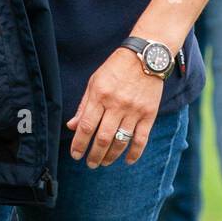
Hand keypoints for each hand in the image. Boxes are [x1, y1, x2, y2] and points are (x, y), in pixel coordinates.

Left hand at [66, 48, 164, 167]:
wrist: (145, 56)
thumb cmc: (115, 68)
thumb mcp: (95, 82)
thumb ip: (84, 105)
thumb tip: (72, 127)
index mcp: (100, 95)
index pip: (86, 126)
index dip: (79, 144)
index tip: (75, 155)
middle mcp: (116, 104)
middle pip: (103, 138)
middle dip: (94, 155)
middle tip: (90, 164)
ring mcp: (134, 110)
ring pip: (121, 141)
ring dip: (111, 156)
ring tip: (104, 163)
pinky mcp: (149, 114)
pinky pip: (141, 139)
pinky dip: (135, 153)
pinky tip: (128, 161)